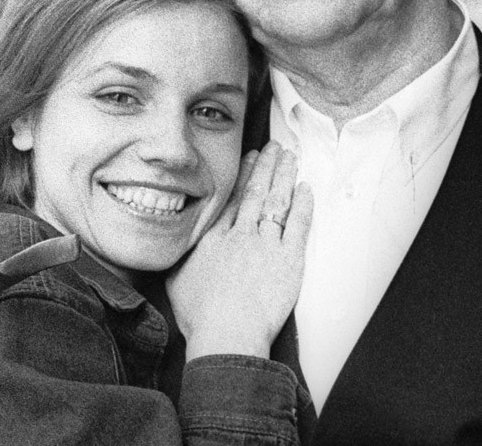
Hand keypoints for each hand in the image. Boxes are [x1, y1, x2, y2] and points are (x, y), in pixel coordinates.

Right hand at [166, 143, 312, 360]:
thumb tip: (175, 241)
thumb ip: (180, 256)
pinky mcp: (289, 259)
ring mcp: (266, 244)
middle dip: (266, 166)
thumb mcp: (175, 280)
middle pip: (255, 192)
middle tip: (274, 146)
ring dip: (284, 176)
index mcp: (214, 238)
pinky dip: (303, 205)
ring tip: (290, 157)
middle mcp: (241, 234)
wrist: (227, 333)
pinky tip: (306, 189)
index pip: (231, 197)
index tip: (250, 156)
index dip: (243, 174)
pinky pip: (298, 224)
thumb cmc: (200, 316)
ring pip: (276, 201)